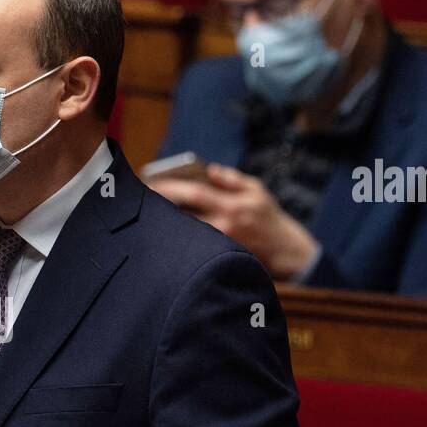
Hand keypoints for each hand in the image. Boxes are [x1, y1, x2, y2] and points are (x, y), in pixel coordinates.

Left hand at [155, 163, 317, 280]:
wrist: (285, 251)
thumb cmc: (269, 216)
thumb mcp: (257, 190)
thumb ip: (232, 179)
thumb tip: (210, 170)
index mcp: (232, 205)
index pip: (195, 193)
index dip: (171, 188)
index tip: (152, 182)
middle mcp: (224, 225)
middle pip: (183, 215)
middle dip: (162, 206)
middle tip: (141, 198)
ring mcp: (219, 244)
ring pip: (185, 232)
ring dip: (166, 222)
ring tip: (149, 212)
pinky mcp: (217, 256)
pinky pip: (192, 244)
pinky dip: (178, 235)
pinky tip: (165, 229)